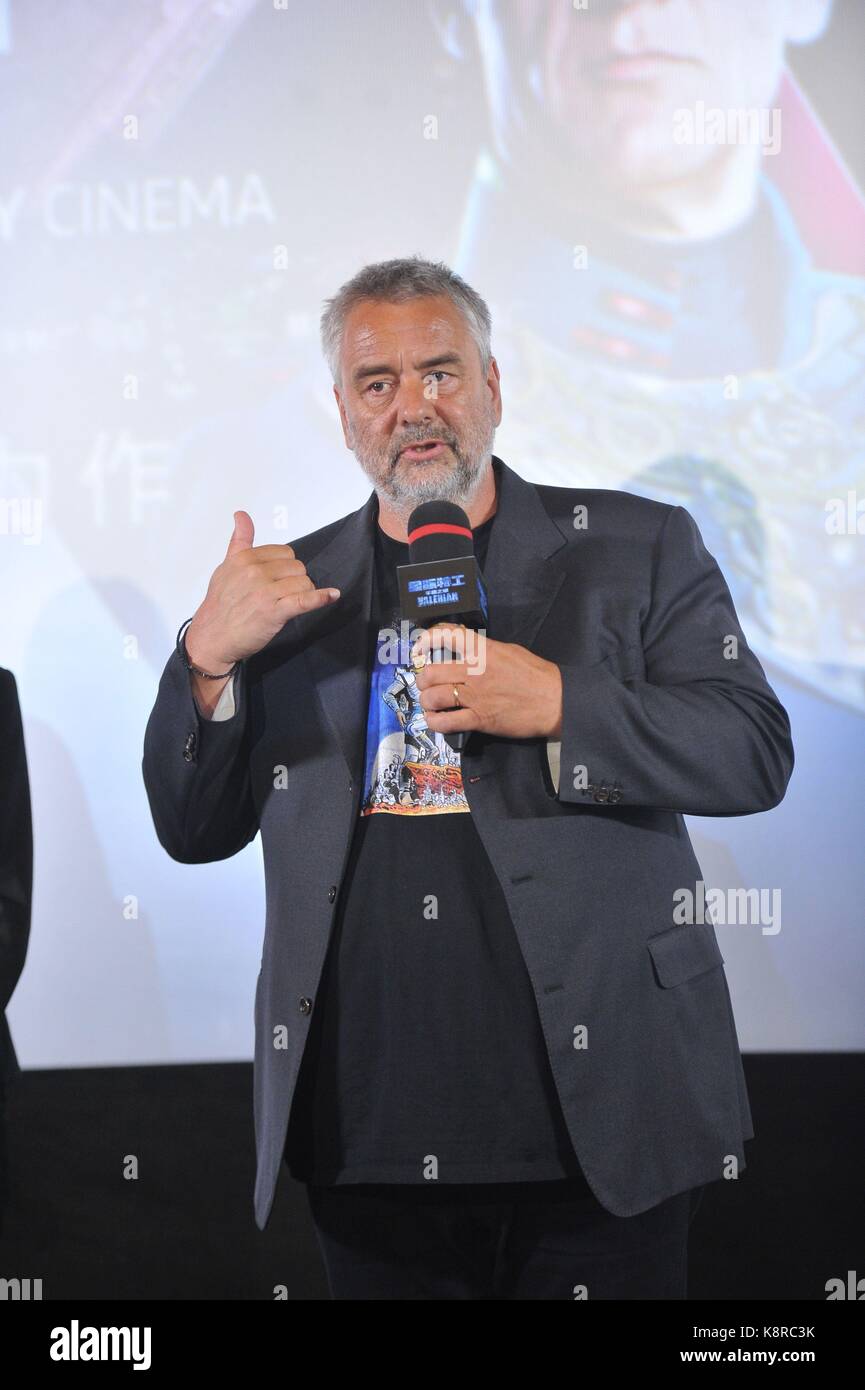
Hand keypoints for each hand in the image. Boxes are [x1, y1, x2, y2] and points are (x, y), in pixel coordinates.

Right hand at [185, 511, 339, 670]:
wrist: (212, 637)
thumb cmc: (220, 606)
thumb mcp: (225, 567)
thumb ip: (239, 541)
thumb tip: (241, 515)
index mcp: (244, 558)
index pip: (284, 553)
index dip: (285, 567)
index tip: (278, 579)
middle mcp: (255, 572)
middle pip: (297, 567)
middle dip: (294, 580)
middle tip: (282, 594)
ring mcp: (265, 591)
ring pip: (303, 582)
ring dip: (302, 593)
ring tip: (288, 603)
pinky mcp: (274, 611)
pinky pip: (304, 600)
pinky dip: (321, 598)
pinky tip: (331, 595)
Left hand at [411, 623, 562, 739]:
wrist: (555, 701)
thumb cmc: (536, 675)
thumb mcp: (509, 651)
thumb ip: (485, 651)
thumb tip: (465, 652)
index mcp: (483, 650)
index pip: (446, 635)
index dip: (426, 640)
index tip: (419, 648)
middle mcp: (474, 671)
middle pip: (431, 672)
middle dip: (423, 679)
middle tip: (426, 684)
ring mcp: (475, 696)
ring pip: (434, 697)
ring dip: (426, 701)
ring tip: (430, 703)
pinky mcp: (480, 719)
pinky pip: (446, 722)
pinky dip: (435, 722)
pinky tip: (435, 720)